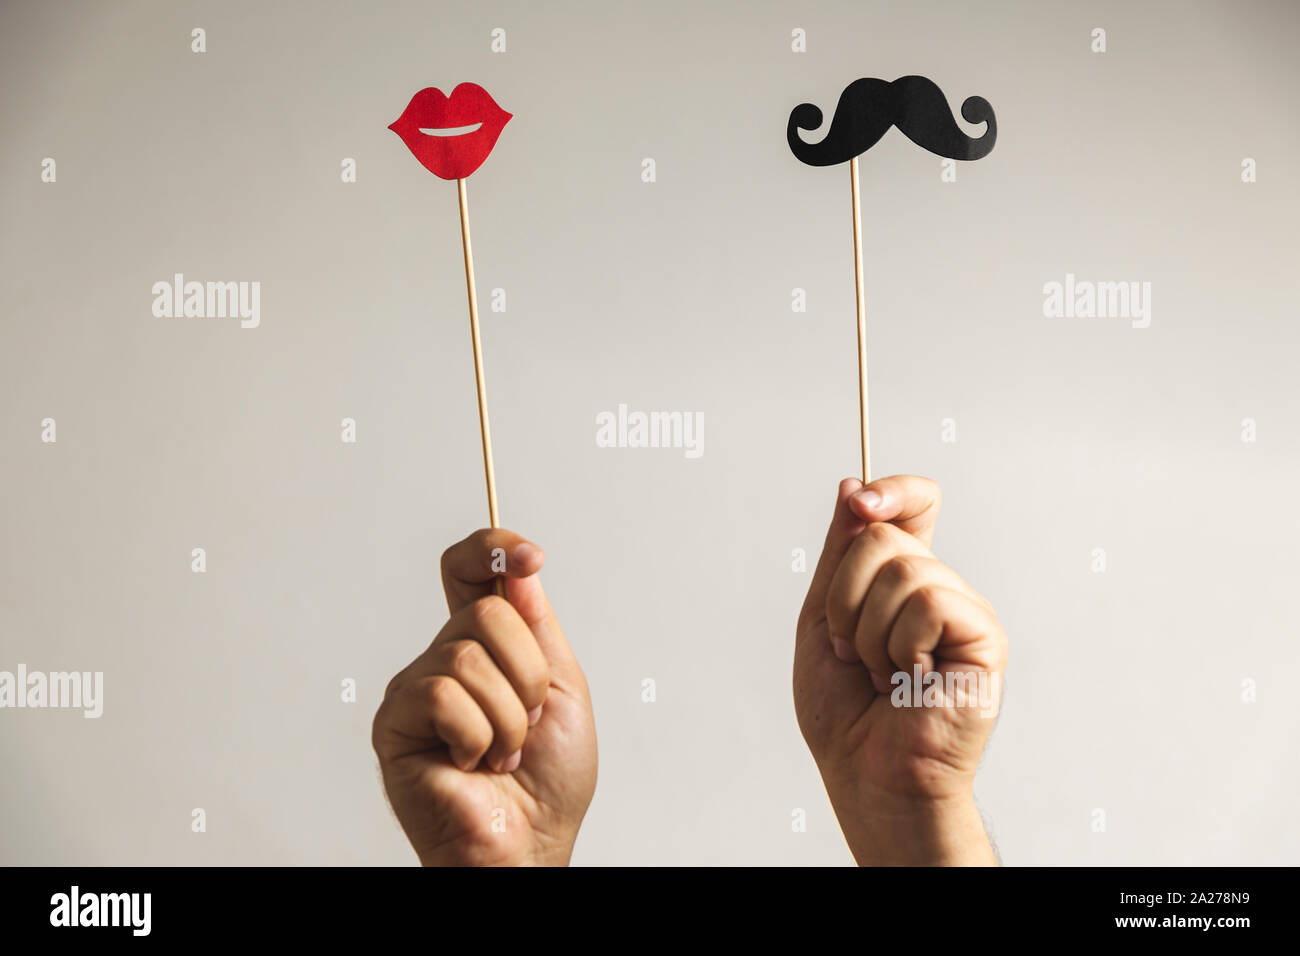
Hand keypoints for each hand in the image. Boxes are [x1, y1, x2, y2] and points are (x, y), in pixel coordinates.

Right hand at [372, 529, 596, 865]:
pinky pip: (442, 695)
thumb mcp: (561, 686)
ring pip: (467, 655)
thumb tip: (518, 570)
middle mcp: (444, 659)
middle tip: (528, 721)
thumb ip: (537, 626)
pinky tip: (472, 765)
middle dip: (527, 672)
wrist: (532, 842)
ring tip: (502, 751)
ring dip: (508, 714)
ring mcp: (415, 689)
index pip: (468, 572)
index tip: (529, 556)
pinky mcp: (393, 722)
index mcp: (485, 645)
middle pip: (486, 612)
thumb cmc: (548, 778)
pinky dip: (478, 736)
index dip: (493, 551)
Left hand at [794, 476, 1007, 864]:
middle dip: (843, 597)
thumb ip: (840, 554)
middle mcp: (940, 588)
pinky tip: (908, 678)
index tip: (861, 503)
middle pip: (885, 535)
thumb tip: (853, 486)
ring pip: (902, 569)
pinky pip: (930, 602)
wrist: (865, 773)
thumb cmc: (844, 710)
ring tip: (878, 671)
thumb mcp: (821, 618)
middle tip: (851, 649)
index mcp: (903, 579)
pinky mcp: (986, 639)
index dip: (891, 490)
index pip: (916, 503)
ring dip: (865, 631)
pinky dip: (900, 644)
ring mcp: (965, 611)